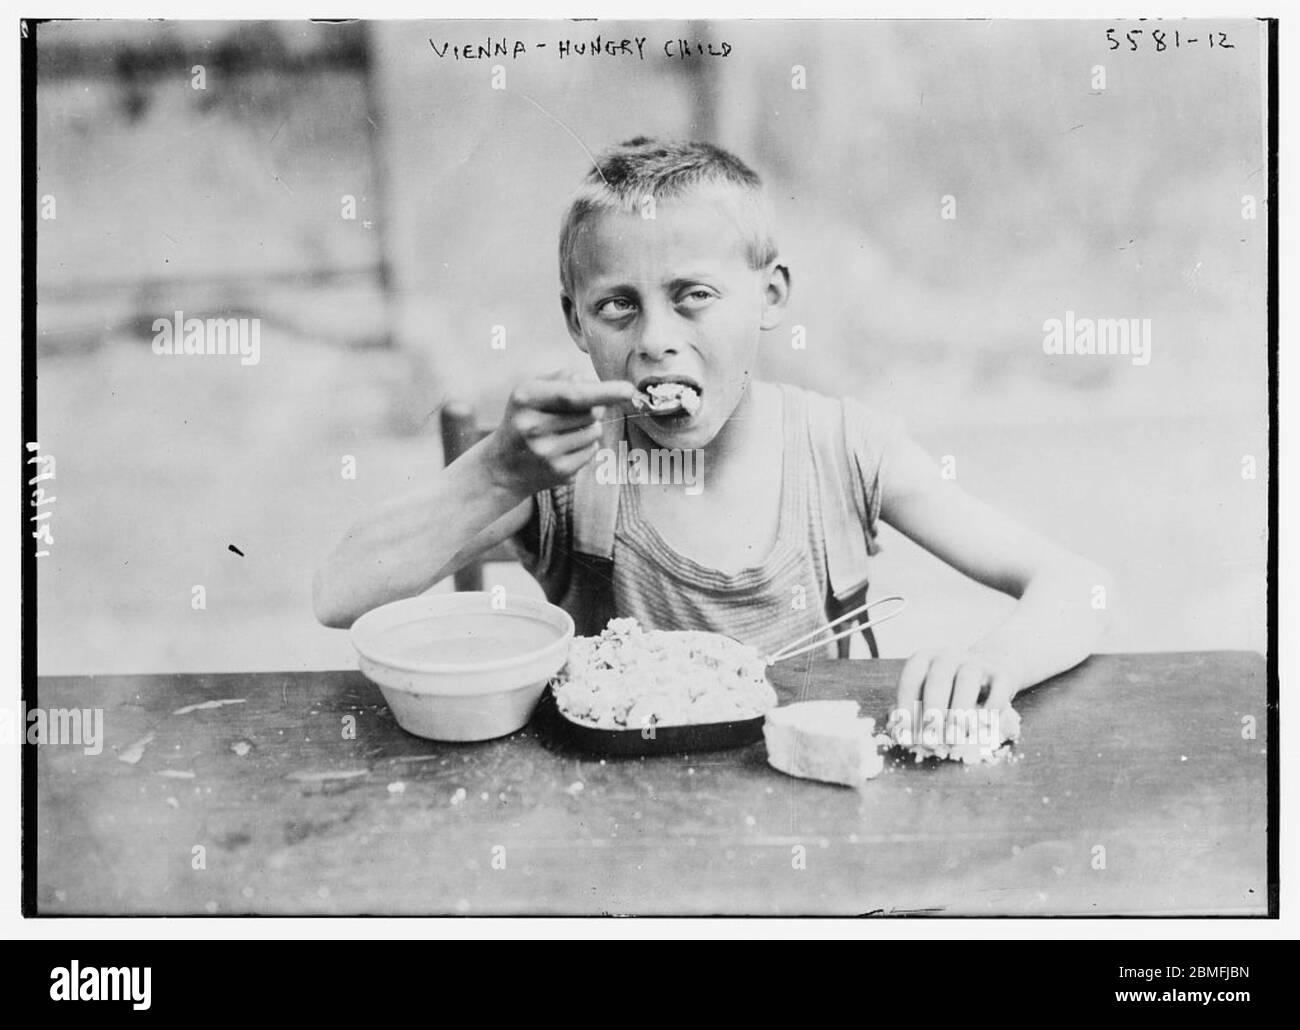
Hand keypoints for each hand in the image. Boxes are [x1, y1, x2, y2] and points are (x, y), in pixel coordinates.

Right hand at [484, 373, 638, 497]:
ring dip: (588, 428)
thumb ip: (564, 378)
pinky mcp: (559, 471)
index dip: (604, 391)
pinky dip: (585, 446)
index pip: (572, 394)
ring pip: (594, 431)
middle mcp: (533, 426)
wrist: (502, 466)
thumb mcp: (532, 390)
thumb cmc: (524, 418)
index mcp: (525, 398)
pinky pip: (592, 450)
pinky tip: (562, 449)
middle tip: (568, 414)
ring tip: (561, 433)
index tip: (629, 390)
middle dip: (591, 408)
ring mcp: (546, 452)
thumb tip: (597, 386)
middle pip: (591, 411)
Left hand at [888, 647, 1018, 750]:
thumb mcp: (926, 696)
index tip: (905, 732)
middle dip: (933, 713)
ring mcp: (976, 663)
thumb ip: (909, 711)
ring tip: (955, 738)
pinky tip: (981, 729)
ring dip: (960, 713)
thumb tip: (895, 730)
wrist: (990, 673)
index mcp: (924, 659)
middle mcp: (948, 656)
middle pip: (938, 680)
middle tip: (931, 741)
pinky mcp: (1002, 674)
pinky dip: (989, 712)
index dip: (906, 706)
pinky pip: (997, 691)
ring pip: (967, 682)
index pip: (911, 679)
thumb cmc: (949, 691)